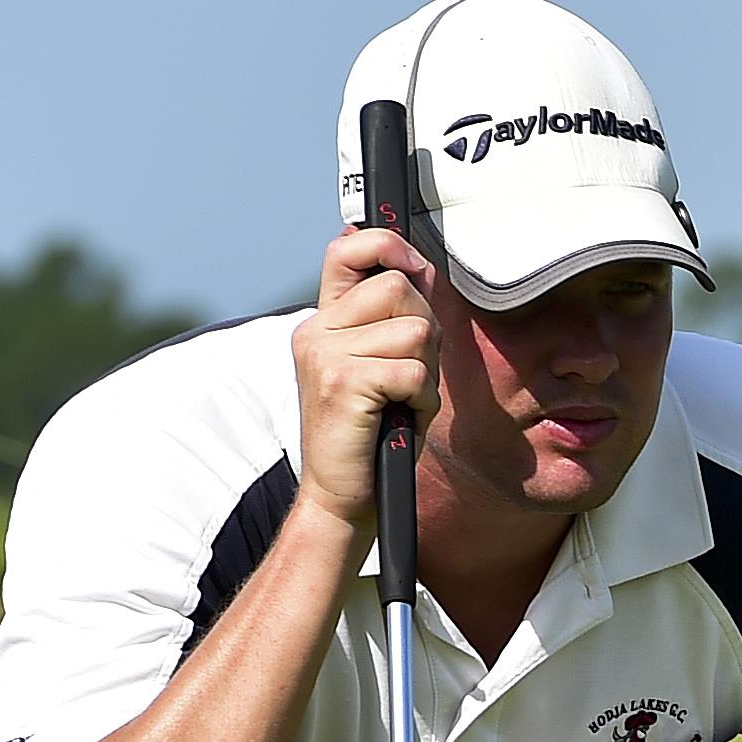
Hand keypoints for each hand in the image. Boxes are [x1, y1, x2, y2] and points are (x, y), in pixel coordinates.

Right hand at [293, 224, 439, 526]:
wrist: (343, 496)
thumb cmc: (372, 433)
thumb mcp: (380, 364)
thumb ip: (391, 318)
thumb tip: (419, 266)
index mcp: (323, 321)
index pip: (347, 248)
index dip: (386, 245)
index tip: (412, 267)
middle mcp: (316, 331)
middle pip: (399, 287)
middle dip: (425, 330)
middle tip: (408, 374)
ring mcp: (324, 354)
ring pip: (414, 330)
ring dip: (425, 371)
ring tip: (401, 400)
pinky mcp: (341, 383)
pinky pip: (413, 370)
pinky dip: (422, 399)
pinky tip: (402, 417)